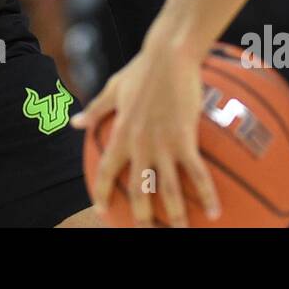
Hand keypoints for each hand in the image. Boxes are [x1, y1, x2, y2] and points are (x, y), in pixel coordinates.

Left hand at [72, 38, 219, 226]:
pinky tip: (213, 212)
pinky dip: (206, 195)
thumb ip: (96, 109)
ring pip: (167, 190)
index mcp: (120, 134)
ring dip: (175, 216)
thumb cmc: (142, 69)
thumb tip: (75, 122)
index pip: (105, 171)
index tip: (100, 211)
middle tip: (146, 231)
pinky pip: (197, 174)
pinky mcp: (185, 138)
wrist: (168, 56)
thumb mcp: (113, 89)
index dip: (101, 193)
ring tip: (182, 232)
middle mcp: (139, 145)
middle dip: (142, 216)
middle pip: (138, 190)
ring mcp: (162, 144)